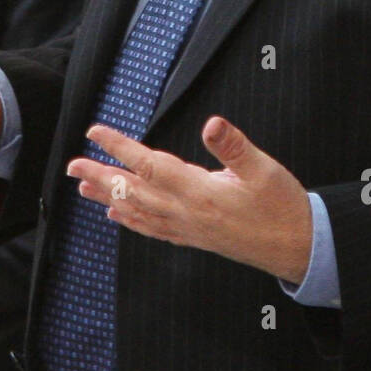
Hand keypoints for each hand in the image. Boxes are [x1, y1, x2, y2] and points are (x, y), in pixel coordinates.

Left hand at [69, 117, 312, 281]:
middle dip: (100, 177)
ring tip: (83, 189)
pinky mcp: (194, 237)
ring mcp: (188, 228)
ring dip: (108, 198)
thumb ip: (234, 145)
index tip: (96, 133)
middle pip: (133, 192)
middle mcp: (186, 213)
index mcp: (199, 192)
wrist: (298, 247)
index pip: (149, 166)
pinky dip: (130, 221)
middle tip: (72, 166)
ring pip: (137, 212)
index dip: (120, 148)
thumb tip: (212, 123)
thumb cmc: (282, 206)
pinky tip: (116, 216)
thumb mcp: (264, 168)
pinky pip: (152, 229)